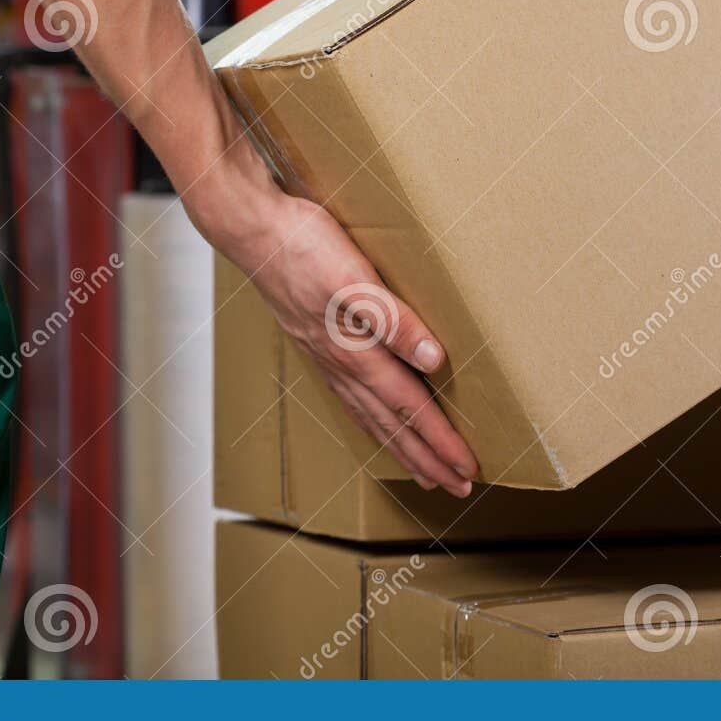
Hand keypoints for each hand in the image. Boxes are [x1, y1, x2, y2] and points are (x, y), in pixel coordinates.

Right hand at [189, 164, 477, 496]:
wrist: (254, 230)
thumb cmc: (304, 247)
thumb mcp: (355, 278)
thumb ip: (393, 320)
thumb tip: (432, 358)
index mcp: (356, 352)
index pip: (409, 409)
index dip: (440, 442)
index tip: (467, 470)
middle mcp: (341, 365)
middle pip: (392, 425)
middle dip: (427, 459)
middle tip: (458, 489)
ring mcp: (326, 358)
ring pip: (370, 417)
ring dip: (401, 448)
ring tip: (424, 473)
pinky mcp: (316, 344)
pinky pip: (350, 399)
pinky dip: (370, 422)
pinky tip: (375, 423)